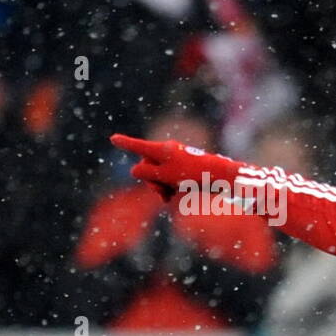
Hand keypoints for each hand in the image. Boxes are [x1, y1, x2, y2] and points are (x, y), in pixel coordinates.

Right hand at [110, 133, 244, 202]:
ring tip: (169, 196)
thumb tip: (135, 170)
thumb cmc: (194, 175)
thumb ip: (145, 173)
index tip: (113, 139)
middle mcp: (168, 152)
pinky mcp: (184, 169)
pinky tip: (174, 196)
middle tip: (161, 192)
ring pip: (158, 175)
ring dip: (159, 187)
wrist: (222, 178)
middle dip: (149, 180)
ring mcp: (176, 161)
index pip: (138, 147)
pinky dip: (168, 187)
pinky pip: (168, 178)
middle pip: (147, 166)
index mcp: (162, 150)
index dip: (125, 144)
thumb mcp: (165, 176)